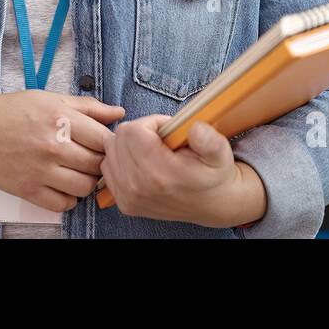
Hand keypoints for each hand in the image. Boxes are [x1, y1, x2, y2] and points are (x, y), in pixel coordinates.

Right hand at [0, 91, 124, 212]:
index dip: (111, 144)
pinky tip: (64, 186)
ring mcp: (39, 170)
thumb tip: (118, 112)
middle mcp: (52, 145)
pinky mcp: (27, 189)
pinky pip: (62, 204)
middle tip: (93, 160)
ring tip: (79, 173)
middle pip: (97, 165)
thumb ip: (87, 107)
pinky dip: (68, 199)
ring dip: (87, 183)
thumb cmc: (11, 111)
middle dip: (100, 164)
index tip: (106, 145)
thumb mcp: (50, 99)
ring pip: (84, 188)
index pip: (104, 139)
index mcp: (60, 118)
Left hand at [100, 115, 262, 227]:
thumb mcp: (220, 153)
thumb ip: (209, 139)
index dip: (150, 123)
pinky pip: (108, 168)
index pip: (133, 131)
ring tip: (151, 150)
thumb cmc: (212, 175)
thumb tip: (195, 128)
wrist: (211, 205)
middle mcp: (139, 188)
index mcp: (160, 174)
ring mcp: (129, 198)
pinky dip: (120, 159)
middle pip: (118, 139)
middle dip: (138, 131)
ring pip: (110, 151)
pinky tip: (141, 162)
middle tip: (160, 139)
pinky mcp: (124, 203)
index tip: (166, 130)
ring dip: (127, 145)